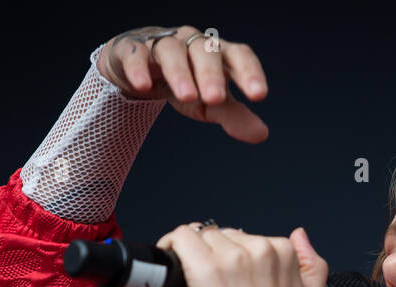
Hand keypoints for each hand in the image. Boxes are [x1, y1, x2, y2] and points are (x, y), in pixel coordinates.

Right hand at [97, 26, 268, 142]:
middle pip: (206, 51)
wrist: (143, 69)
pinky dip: (139, 68)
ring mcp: (163, 43)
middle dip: (211, 74)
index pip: (239, 55)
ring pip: (172, 50)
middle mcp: (193, 43)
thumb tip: (262, 134)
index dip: (250, 72)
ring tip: (187, 97)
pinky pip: (136, 54)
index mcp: (218, 54)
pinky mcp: (134, 49)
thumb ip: (235, 117)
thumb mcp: (211, 103)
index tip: (259, 95)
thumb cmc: (187, 83)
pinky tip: (143, 87)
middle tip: (216, 98)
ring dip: (180, 72)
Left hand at [156, 224, 328, 286]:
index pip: (248, 238)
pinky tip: (173, 263)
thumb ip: (313, 266)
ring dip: (195, 256)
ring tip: (195, 285)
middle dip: (216, 257)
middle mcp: (261, 250)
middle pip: (224, 236)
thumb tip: (298, 236)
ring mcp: (232, 258)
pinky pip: (182, 238)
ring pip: (202, 238)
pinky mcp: (207, 270)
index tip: (228, 278)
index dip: (234, 257)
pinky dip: (173, 245)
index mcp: (284, 254)